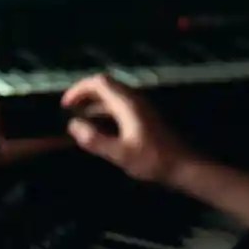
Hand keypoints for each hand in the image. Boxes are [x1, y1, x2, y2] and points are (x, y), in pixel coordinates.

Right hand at [61, 73, 198, 184]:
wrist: (183, 166)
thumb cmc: (153, 160)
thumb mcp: (120, 154)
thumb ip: (95, 140)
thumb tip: (73, 126)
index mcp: (127, 103)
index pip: (99, 82)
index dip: (79, 89)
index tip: (65, 105)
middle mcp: (134, 99)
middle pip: (105, 85)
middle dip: (84, 94)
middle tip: (69, 110)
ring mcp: (140, 107)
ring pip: (112, 96)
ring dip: (94, 103)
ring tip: (79, 120)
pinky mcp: (144, 116)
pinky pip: (119, 106)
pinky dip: (104, 111)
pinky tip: (98, 128)